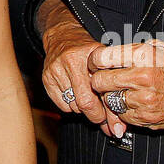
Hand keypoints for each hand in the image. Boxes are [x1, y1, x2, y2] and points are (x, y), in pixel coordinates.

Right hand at [40, 17, 126, 137]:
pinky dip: (71, 105)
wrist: (63, 36)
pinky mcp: (46, 78)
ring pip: (73, 106)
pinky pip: (62, 105)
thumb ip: (111, 93)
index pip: (96, 95)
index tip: (112, 124)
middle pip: (83, 103)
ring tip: (88, 98)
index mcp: (88, 57)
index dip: (106, 113)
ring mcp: (55, 70)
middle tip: (101, 116)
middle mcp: (69, 62)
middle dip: (95, 115)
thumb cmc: (88, 52)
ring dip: (83, 109)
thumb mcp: (104, 65)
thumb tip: (117, 126)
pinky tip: (75, 93)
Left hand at [87, 38, 163, 129]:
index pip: (101, 58)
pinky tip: (136, 102)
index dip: (94, 62)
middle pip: (100, 82)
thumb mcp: (159, 47)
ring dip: (112, 97)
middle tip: (105, 79)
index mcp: (143, 56)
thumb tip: (108, 53)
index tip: (96, 64)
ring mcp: (145, 101)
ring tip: (124, 91)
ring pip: (109, 101)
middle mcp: (142, 78)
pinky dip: (125, 110)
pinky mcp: (148, 119)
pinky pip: (123, 116)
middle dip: (99, 81)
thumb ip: (132, 49)